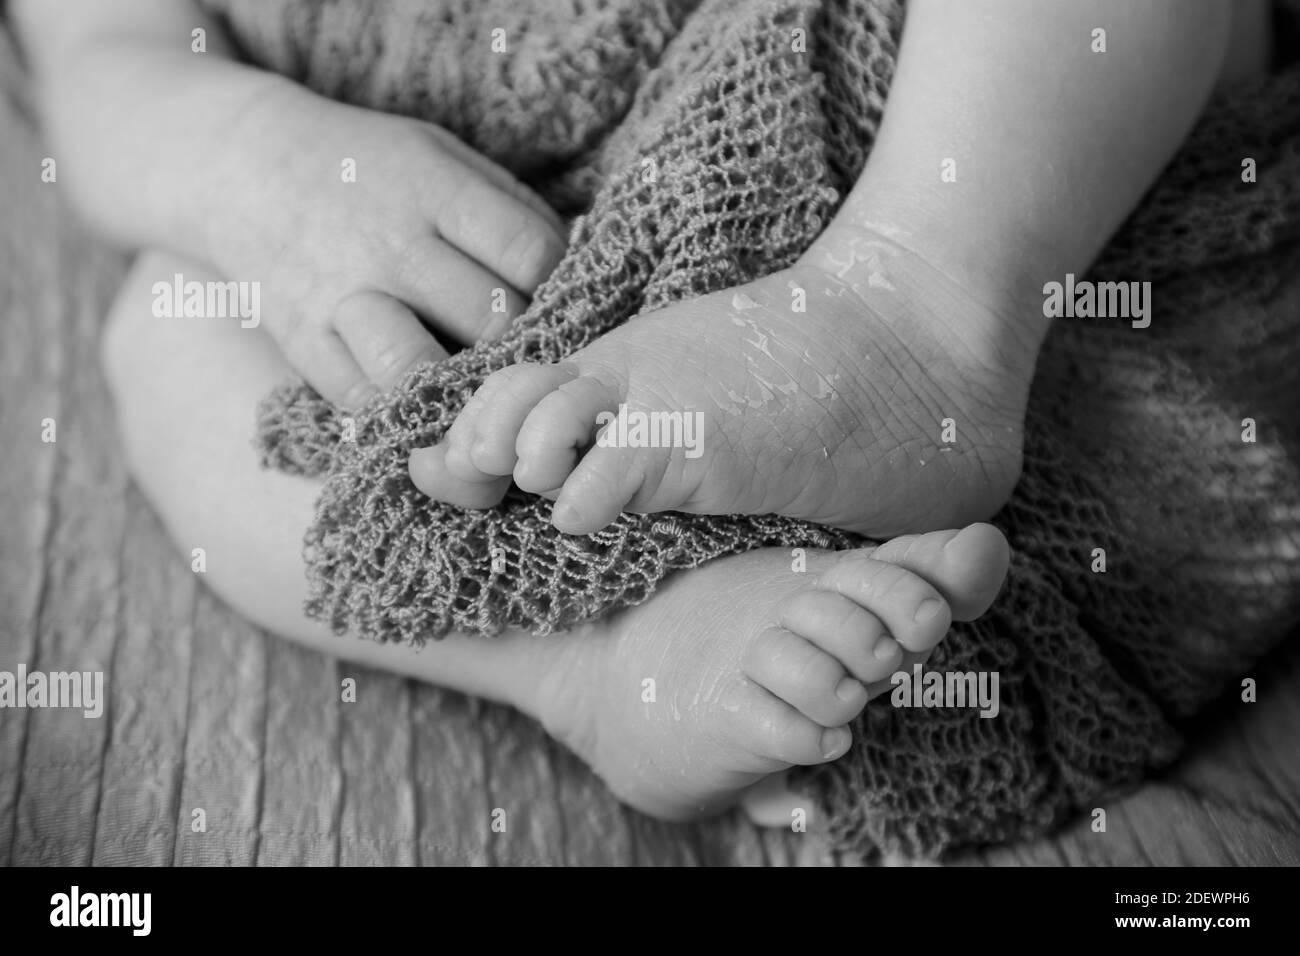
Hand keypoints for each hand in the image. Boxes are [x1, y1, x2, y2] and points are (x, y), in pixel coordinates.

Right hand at [208, 83, 565, 407]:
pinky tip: (436, 416)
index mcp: (434, 189)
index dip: (563, 288)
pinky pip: (364, 403)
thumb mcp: (443, 156)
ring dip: (466, 396)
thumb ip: (508, 211)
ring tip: (491, 403)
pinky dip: (406, 419)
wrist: (241, 167)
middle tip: (542, 365)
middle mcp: (389, 246)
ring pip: (422, 372)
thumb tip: (581, 273)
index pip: (528, 251)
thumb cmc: (369, 169)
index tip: (567, 305)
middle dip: (527, 350)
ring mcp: (341, 299)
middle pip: (488, 319)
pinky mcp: (304, 344)